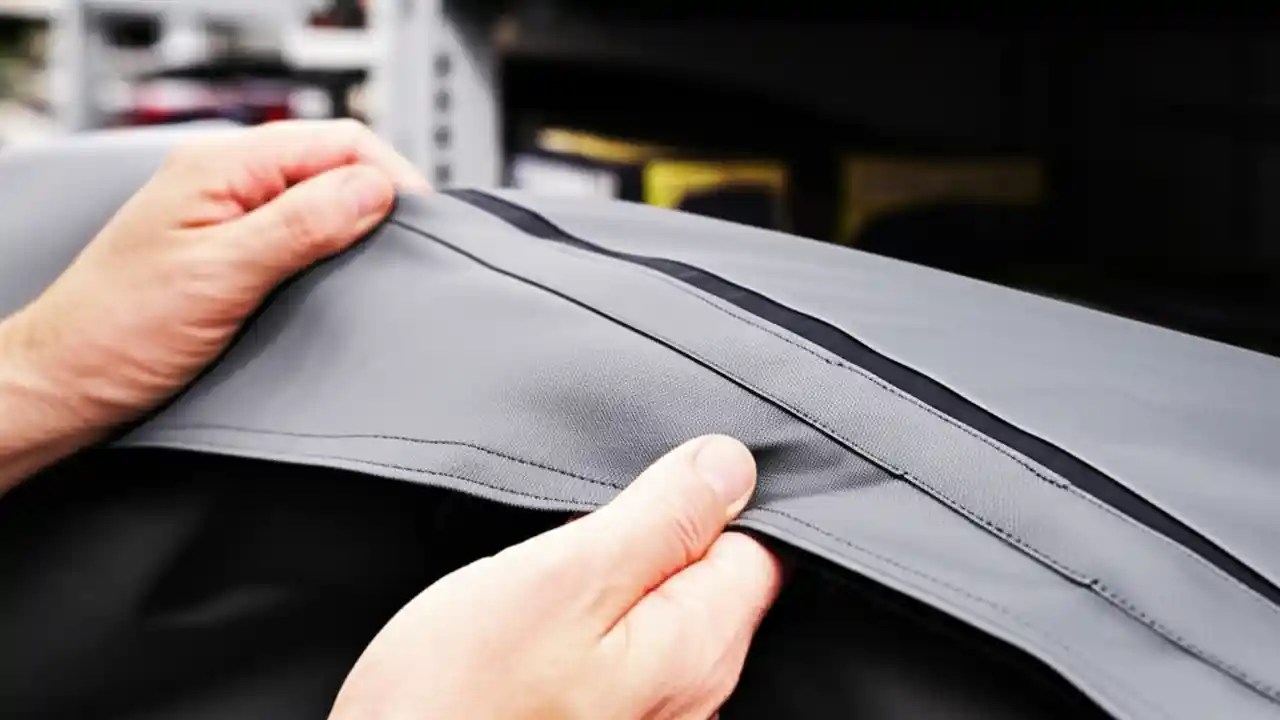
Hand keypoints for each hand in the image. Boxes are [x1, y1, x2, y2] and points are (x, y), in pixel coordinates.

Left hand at [0, 119, 427, 489]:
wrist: (69, 382)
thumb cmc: (118, 332)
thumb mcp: (221, 275)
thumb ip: (300, 225)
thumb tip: (374, 188)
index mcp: (222, 165)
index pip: (339, 141)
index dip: (391, 177)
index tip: (421, 226)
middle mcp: (227, 179)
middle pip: (335, 167)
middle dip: (378, 204)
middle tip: (405, 255)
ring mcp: (230, 213)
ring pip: (322, 201)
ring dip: (355, 231)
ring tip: (374, 271)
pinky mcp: (232, 249)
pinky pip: (301, 233)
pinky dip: (330, 252)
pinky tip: (337, 282)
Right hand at [330, 435, 782, 719]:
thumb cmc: (457, 701)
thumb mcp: (561, 578)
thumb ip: (659, 519)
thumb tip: (732, 465)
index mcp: (698, 647)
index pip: (757, 546)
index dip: (703, 499)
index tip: (640, 493)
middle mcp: (692, 696)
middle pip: (709, 581)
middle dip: (651, 540)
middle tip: (572, 538)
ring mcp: (649, 719)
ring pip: (658, 614)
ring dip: (612, 582)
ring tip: (547, 581)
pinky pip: (620, 653)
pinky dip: (587, 624)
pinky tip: (537, 626)